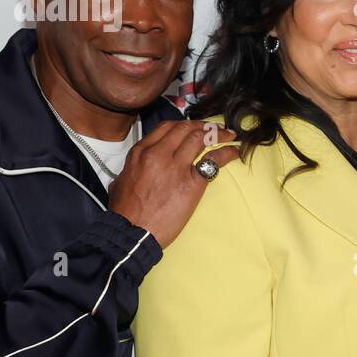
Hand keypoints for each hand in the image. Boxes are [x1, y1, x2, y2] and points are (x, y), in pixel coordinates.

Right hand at [109, 120, 239, 247]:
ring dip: (218, 133)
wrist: (131, 231)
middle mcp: (159, 154)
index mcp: (141, 152)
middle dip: (203, 125)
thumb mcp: (121, 180)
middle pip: (186, 128)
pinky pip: (214, 160)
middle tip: (214, 128)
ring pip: (200, 138)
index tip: (194, 127)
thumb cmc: (124, 211)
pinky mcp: (192, 182)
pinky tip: (235, 152)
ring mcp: (177, 167)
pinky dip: (227, 152)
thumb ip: (133, 168)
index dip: (185, 124)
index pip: (167, 127)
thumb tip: (138, 167)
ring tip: (229, 134)